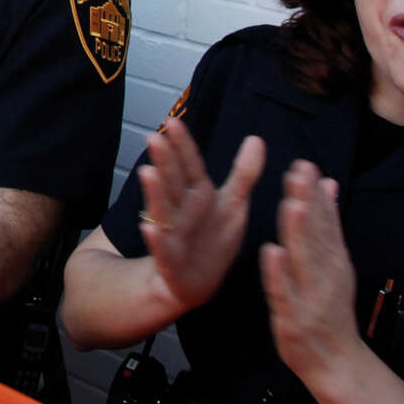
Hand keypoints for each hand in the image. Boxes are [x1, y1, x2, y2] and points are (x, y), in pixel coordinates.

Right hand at [136, 119, 264, 311]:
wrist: (197, 282)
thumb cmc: (213, 238)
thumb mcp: (232, 204)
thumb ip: (244, 173)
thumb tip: (256, 138)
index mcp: (197, 194)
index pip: (189, 164)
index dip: (182, 145)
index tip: (173, 121)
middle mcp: (181, 210)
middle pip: (173, 182)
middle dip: (165, 161)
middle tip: (155, 138)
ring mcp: (172, 234)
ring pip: (162, 210)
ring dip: (155, 193)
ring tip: (147, 172)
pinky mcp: (170, 262)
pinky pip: (163, 251)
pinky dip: (156, 241)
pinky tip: (148, 230)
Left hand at [259, 160, 367, 392]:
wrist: (336, 362)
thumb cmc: (330, 309)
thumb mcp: (334, 264)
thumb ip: (328, 225)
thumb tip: (327, 184)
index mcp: (333, 260)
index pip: (325, 222)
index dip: (314, 194)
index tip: (305, 165)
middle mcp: (325, 274)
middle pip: (315, 235)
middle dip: (307, 203)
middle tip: (298, 172)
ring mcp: (310, 295)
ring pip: (303, 260)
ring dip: (298, 232)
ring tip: (291, 203)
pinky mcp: (293, 317)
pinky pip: (284, 292)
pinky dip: (278, 273)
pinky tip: (271, 252)